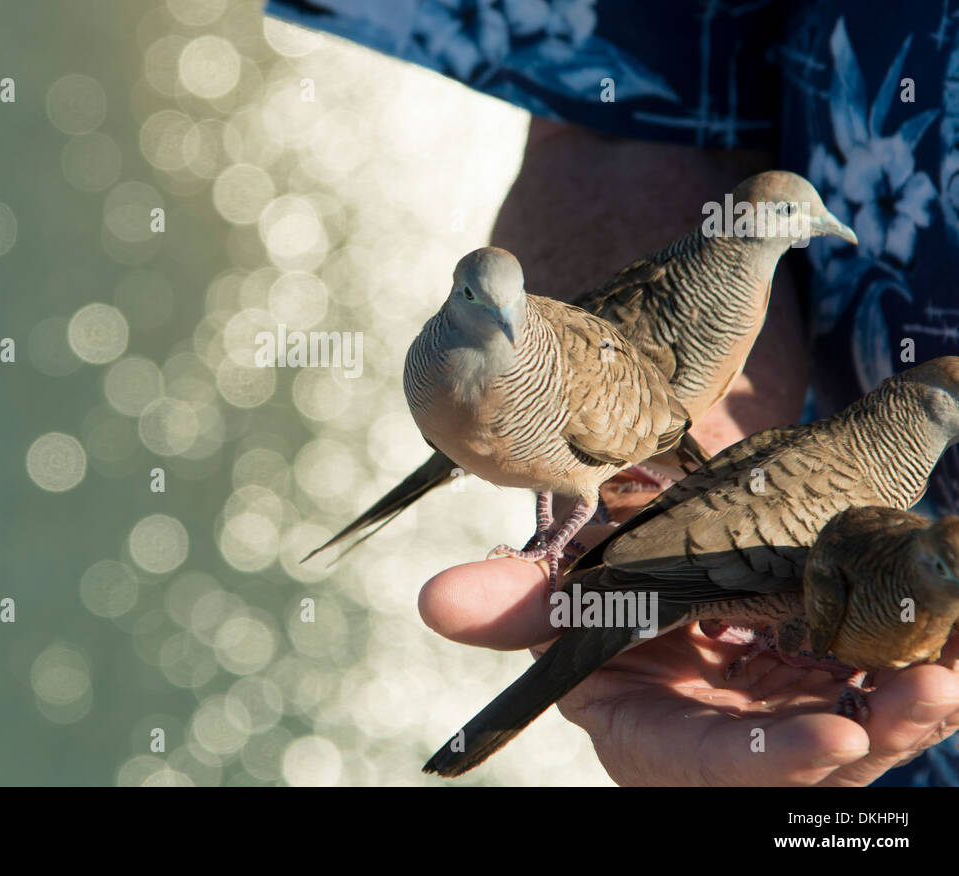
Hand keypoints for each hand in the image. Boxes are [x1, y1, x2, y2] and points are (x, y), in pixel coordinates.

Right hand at [418, 556, 958, 784]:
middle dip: (875, 737)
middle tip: (930, 693)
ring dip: (917, 704)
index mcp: (654, 735)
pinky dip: (924, 658)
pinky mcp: (831, 680)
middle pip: (808, 760)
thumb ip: (512, 607)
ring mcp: (787, 714)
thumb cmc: (603, 604)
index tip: (831, 738)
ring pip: (864, 729)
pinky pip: (886, 681)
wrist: (661, 578)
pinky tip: (951, 630)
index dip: (762, 759)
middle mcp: (730, 741)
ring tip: (952, 663)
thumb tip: (433, 600)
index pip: (705, 761)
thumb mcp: (560, 604)